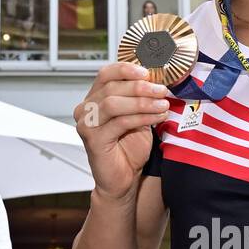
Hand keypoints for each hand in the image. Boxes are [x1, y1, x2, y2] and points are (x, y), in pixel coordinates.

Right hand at [74, 61, 170, 199]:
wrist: (124, 180)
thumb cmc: (129, 149)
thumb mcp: (138, 116)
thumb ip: (141, 98)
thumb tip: (159, 80)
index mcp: (94, 99)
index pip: (105, 74)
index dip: (126, 69)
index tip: (148, 71)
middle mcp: (86, 109)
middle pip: (111, 87)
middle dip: (140, 87)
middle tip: (162, 89)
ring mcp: (86, 124)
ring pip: (113, 103)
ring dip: (142, 102)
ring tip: (162, 105)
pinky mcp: (93, 139)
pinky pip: (120, 122)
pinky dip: (142, 117)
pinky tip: (157, 117)